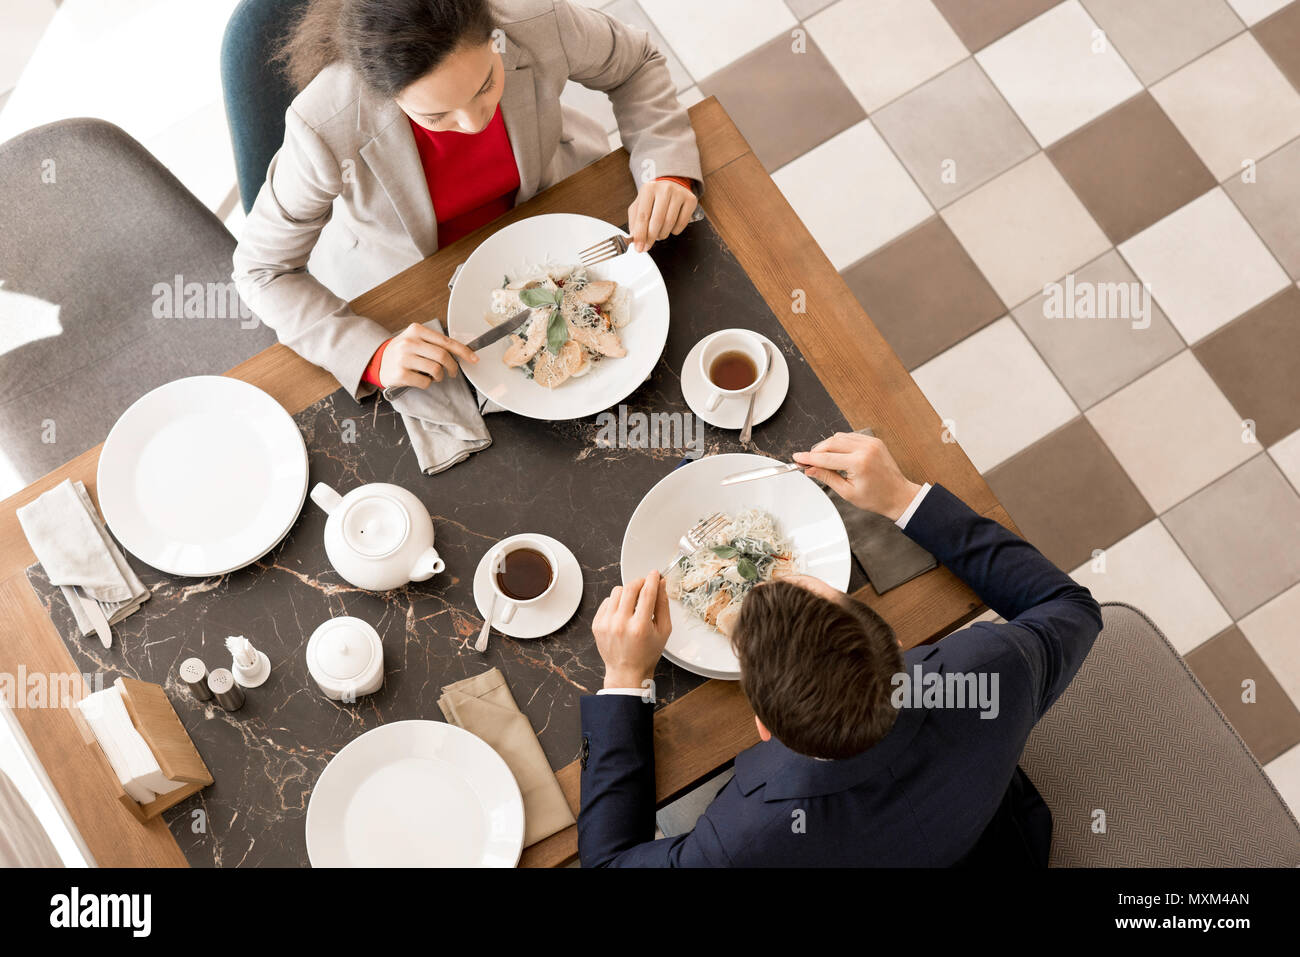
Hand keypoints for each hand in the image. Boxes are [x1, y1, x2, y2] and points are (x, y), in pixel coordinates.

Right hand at [378, 322, 478, 388]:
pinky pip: (425, 382)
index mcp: (416, 330)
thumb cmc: (403, 351)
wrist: (378, 361)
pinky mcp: (401, 374)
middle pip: (443, 356)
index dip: (463, 351)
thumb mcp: (416, 339)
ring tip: (434, 376)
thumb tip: (462, 351)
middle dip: (453, 367)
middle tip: (453, 373)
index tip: (474, 359)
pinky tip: (420, 379)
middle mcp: (409, 342)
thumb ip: (435, 342)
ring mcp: (404, 358)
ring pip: (436, 370)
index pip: (446, 341)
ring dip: (440, 376)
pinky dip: (428, 383)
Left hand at [592, 571, 671, 689]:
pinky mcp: (597, 624)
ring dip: (627, 591)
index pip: (647, 593)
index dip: (652, 579)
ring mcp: (606, 624)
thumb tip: (660, 584)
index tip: (655, 574)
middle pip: (630, 588)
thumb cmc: (647, 654)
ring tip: (633, 603)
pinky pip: (607, 601)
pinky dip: (616, 602)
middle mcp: (621, 624)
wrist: (626, 672)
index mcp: (640, 627)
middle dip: (640, 581)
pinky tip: (622, 612)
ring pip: (617, 591)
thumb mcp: (663, 631)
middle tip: (645, 584)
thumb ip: (663, 605)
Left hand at [627, 179, 696, 252]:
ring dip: (662, 234)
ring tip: (659, 233)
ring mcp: (679, 193)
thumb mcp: (640, 204)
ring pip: (670, 223)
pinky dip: (674, 231)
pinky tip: (670, 227)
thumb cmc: (654, 198)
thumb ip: (635, 221)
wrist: (671, 185)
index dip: (640, 235)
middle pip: (657, 221)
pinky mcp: (690, 200)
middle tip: (648, 245)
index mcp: (649, 188)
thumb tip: (635, 239)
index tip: (639, 248)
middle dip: (651, 238)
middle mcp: (665, 189)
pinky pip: (682, 224)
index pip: (643, 216)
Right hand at [793, 432, 921, 521]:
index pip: (826, 458)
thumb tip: (810, 469)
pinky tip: (837, 455)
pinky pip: (850, 437)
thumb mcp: (847, 492)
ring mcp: (871, 443)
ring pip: (839, 437)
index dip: (808, 458)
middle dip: (816, 451)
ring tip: (824, 461)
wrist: (898, 495)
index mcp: (859, 463)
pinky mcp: (873, 441)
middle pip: (830, 443)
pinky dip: (840, 443)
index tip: (797, 458)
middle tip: (807, 461)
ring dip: (828, 446)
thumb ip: (826, 477)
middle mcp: (865, 449)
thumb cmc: (876, 498)